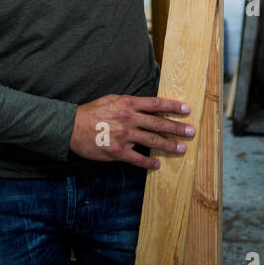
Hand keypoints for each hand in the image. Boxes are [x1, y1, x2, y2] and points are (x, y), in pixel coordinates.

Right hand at [69, 95, 193, 170]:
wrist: (72, 126)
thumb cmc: (92, 112)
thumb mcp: (112, 100)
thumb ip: (130, 104)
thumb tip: (147, 107)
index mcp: (128, 104)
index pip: (156, 104)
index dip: (173, 106)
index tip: (187, 109)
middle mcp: (129, 119)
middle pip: (158, 123)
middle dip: (177, 128)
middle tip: (191, 131)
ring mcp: (124, 136)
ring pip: (152, 141)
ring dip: (169, 146)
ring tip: (182, 148)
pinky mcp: (118, 152)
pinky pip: (138, 159)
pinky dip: (149, 163)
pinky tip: (157, 164)